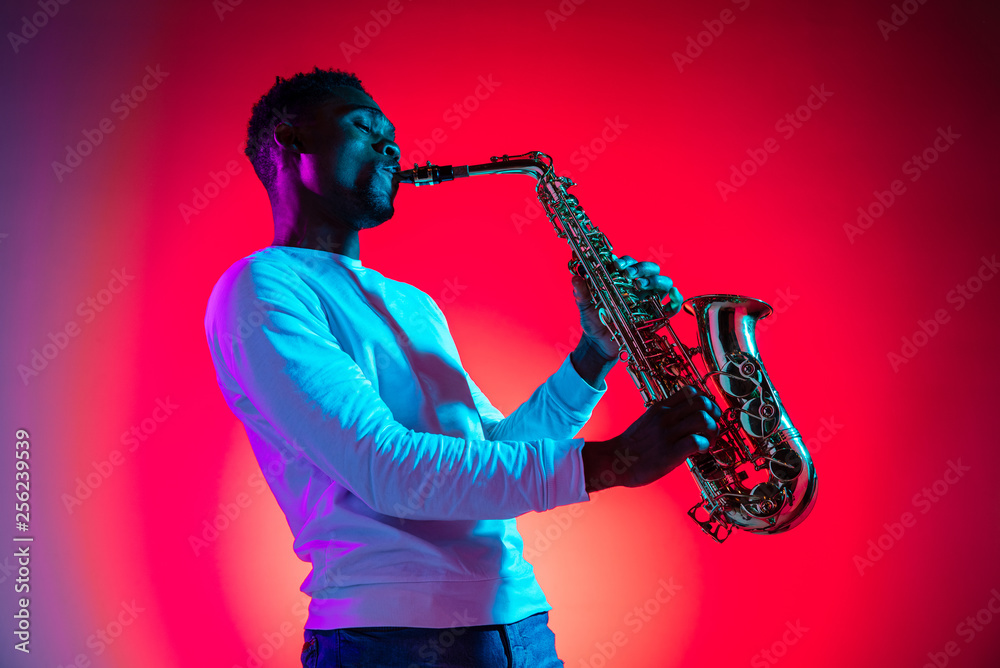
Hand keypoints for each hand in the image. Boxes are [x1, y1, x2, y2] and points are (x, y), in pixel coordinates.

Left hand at [571, 254, 683, 359]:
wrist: (599, 344)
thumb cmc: (593, 321)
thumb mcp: (585, 307)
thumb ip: (581, 293)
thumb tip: (576, 278)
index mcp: (621, 280)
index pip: (628, 263)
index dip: (625, 261)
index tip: (616, 265)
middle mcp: (637, 287)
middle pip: (649, 269)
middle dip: (641, 268)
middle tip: (630, 275)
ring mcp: (648, 300)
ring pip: (663, 282)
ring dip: (655, 280)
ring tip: (641, 286)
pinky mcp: (656, 315)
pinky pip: (673, 306)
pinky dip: (676, 299)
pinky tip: (672, 296)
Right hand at [581, 385, 721, 492]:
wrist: (614, 460)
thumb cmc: (631, 446)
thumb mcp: (648, 421)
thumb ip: (666, 417)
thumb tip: (686, 418)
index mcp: (660, 408)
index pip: (691, 392)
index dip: (706, 402)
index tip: (708, 413)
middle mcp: (665, 417)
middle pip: (702, 403)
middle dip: (714, 415)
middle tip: (711, 428)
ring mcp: (668, 434)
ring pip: (703, 419)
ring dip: (712, 430)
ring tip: (709, 441)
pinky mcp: (670, 452)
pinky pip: (697, 441)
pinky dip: (705, 445)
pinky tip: (701, 451)